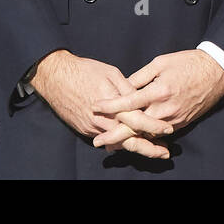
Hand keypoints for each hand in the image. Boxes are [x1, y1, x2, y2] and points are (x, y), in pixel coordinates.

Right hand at [30, 50, 173, 156]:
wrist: (55, 77)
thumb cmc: (85, 70)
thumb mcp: (111, 73)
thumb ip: (128, 88)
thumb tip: (142, 99)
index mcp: (112, 102)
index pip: (137, 118)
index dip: (154, 125)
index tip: (169, 129)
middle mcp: (103, 118)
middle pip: (129, 138)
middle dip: (148, 147)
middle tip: (165, 153)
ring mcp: (92, 126)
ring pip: (117, 143)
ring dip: (136, 146)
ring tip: (154, 150)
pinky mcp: (85, 130)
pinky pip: (105, 140)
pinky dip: (120, 143)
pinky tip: (133, 143)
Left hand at [92, 50, 223, 131]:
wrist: (216, 71)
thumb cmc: (189, 63)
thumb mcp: (162, 62)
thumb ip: (141, 76)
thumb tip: (124, 86)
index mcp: (159, 90)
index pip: (129, 101)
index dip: (111, 105)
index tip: (96, 106)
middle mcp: (166, 108)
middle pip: (135, 126)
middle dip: (115, 135)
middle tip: (98, 142)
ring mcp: (174, 118)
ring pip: (147, 133)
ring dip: (128, 139)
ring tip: (111, 143)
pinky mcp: (182, 123)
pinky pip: (160, 133)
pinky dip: (146, 137)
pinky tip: (135, 139)